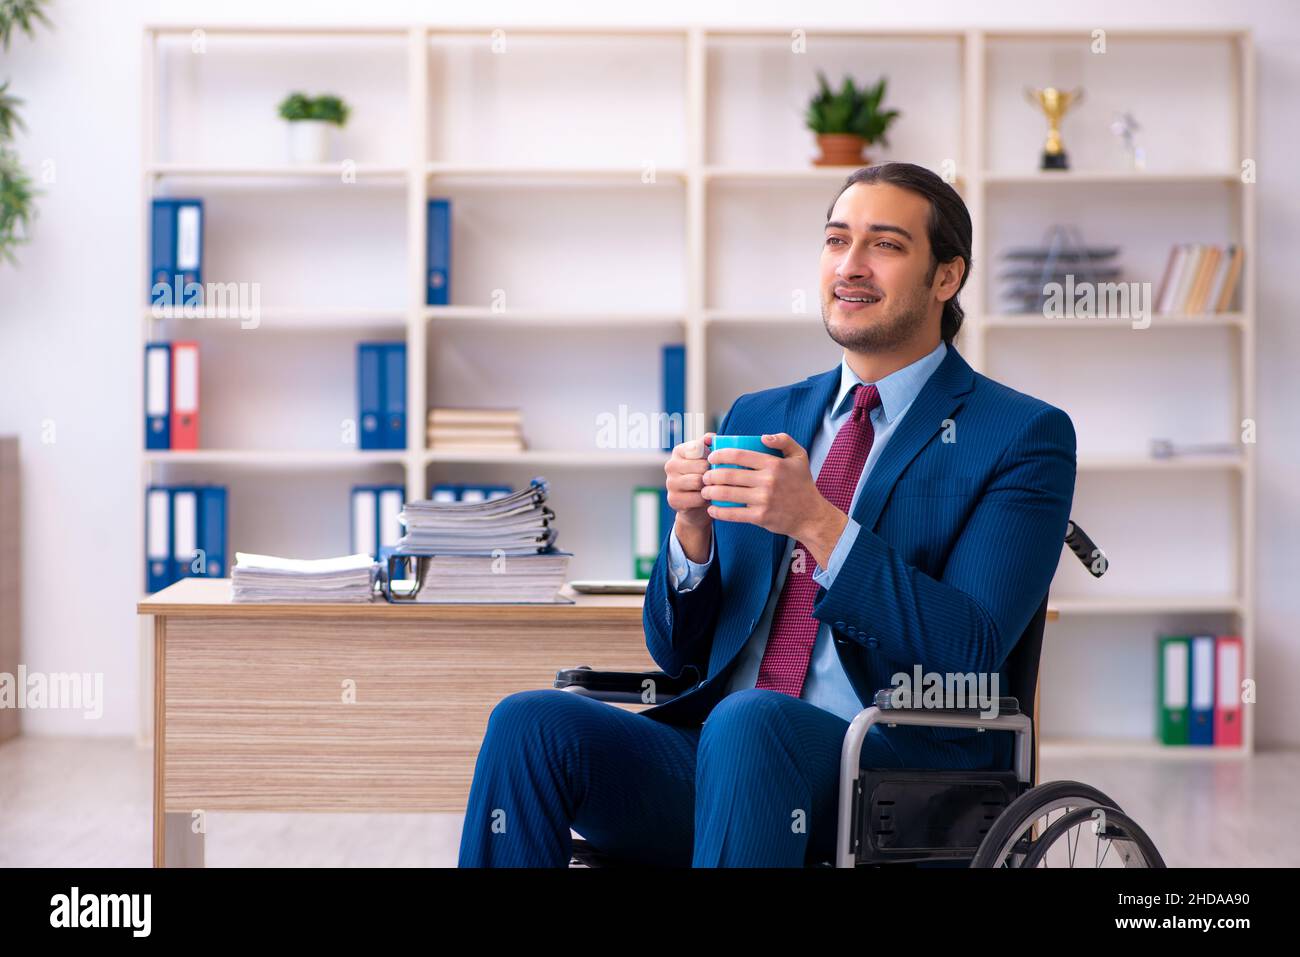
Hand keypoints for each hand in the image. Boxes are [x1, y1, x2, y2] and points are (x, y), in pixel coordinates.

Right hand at [665, 432, 716, 532]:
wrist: (696, 506)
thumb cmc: (704, 477)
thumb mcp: (707, 458)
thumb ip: (709, 445)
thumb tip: (712, 437)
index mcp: (679, 451)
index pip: (700, 448)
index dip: (712, 456)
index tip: (715, 462)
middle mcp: (671, 465)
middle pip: (701, 465)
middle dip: (713, 473)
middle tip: (718, 478)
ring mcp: (670, 482)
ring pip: (698, 481)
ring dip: (710, 486)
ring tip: (713, 488)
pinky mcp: (673, 499)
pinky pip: (697, 498)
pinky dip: (706, 499)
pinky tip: (707, 499)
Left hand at [702, 433, 847, 568]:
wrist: (811, 515)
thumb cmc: (802, 484)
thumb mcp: (800, 457)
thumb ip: (784, 440)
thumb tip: (762, 437)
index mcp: (774, 464)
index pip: (739, 455)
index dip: (720, 455)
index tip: (712, 458)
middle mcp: (768, 481)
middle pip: (729, 474)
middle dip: (711, 475)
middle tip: (705, 476)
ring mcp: (763, 500)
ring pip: (727, 493)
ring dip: (710, 492)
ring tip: (705, 491)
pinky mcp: (760, 517)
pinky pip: (734, 513)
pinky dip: (719, 512)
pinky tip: (712, 509)